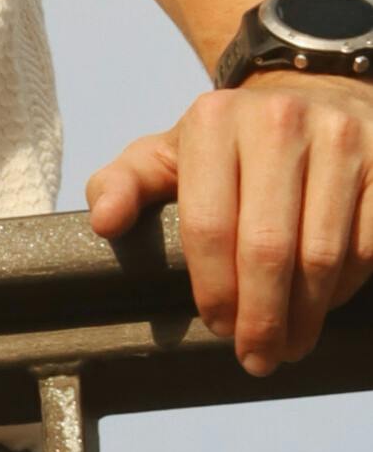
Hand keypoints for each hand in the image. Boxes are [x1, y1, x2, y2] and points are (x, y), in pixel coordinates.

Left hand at [86, 77, 372, 375]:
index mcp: (214, 120)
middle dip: (261, 317)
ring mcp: (340, 138)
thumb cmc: (229, 144)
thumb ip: (123, 184)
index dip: (213, 289)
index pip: (209, 226)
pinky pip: (366, 245)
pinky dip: (345, 288)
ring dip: (305, 314)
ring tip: (290, 344)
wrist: (312, 94)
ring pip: (322, 255)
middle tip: (257, 357)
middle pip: (268, 248)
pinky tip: (323, 305)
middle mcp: (279, 121)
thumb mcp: (167, 153)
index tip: (218, 328)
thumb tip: (105, 223)